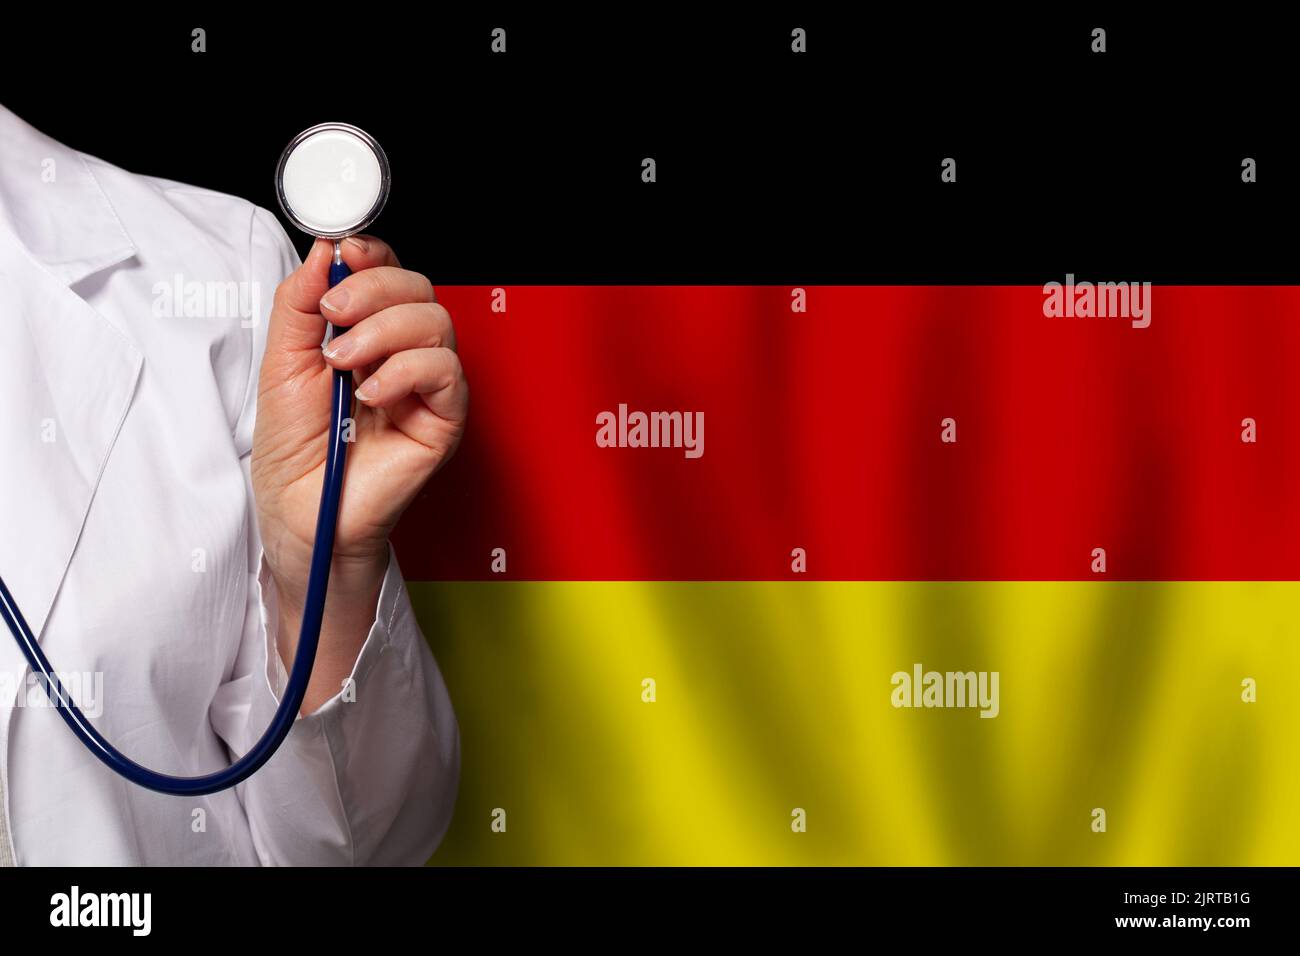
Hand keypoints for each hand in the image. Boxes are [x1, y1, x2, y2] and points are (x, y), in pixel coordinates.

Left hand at [251, 236, 466, 709]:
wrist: (300, 513)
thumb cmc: (294, 451)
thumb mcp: (281, 362)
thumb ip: (298, 302)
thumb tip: (323, 250)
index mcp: (367, 336)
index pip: (390, 275)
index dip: (376, 254)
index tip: (347, 253)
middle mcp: (403, 355)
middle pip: (419, 289)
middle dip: (374, 291)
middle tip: (335, 317)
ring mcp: (426, 387)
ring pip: (436, 322)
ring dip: (385, 332)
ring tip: (345, 366)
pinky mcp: (444, 420)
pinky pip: (446, 371)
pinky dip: (405, 371)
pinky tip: (373, 395)